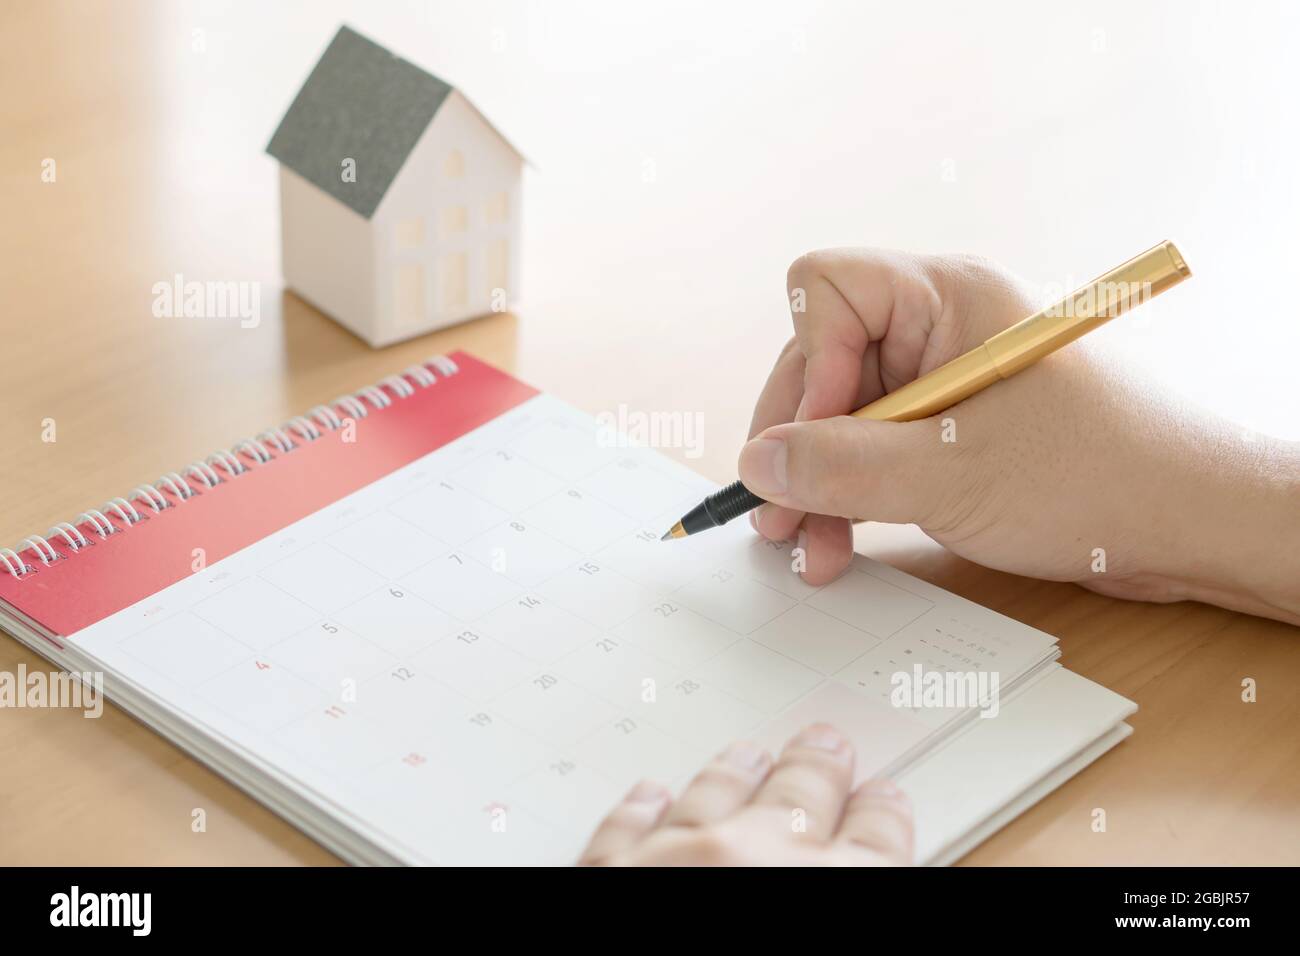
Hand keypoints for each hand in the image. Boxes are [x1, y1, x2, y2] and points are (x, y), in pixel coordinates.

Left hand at [578, 724, 912, 865]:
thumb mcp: (853, 952)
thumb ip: (858, 881)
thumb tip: (862, 861)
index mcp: (841, 888)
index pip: (879, 842)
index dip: (884, 817)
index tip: (886, 798)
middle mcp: (761, 860)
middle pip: (802, 797)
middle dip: (816, 767)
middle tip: (825, 741)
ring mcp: (677, 860)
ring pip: (714, 795)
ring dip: (734, 771)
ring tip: (747, 752)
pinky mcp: (607, 872)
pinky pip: (627, 831)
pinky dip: (641, 810)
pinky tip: (649, 794)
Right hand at [739, 249, 1299, 624]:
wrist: (1189, 526)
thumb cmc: (1100, 477)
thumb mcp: (951, 475)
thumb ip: (841, 466)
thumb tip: (757, 461)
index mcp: (947, 297)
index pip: (827, 290)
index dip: (807, 366)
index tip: (812, 440)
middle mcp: (940, 328)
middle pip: (822, 362)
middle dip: (797, 443)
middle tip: (781, 516)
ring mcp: (943, 382)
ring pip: (840, 416)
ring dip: (816, 483)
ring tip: (808, 548)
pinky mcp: (949, 431)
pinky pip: (872, 449)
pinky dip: (848, 494)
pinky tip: (837, 543)